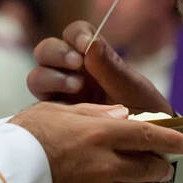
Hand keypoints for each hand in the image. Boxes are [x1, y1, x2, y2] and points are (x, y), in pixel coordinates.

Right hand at [9, 102, 182, 182]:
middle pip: (149, 166)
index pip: (148, 135)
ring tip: (121, 180)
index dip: (171, 139)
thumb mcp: (53, 113)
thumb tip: (122, 115)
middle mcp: (106, 164)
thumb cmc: (21, 139)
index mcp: (100, 133)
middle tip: (155, 163)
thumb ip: (91, 113)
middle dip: (156, 165)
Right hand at [27, 20, 171, 112]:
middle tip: (76, 63)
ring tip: (76, 87)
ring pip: (37, 74)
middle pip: (47, 50)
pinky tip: (67, 108)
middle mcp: (71, 72)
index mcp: (93, 58)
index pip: (75, 34)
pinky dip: (47, 99)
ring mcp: (59, 93)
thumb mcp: (133, 90)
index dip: (76, 34)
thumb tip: (91, 44)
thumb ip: (112, 68)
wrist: (145, 148)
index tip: (85, 45)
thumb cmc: (144, 113)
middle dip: (57, 52)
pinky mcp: (53, 115)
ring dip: (52, 76)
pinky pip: (38, 102)